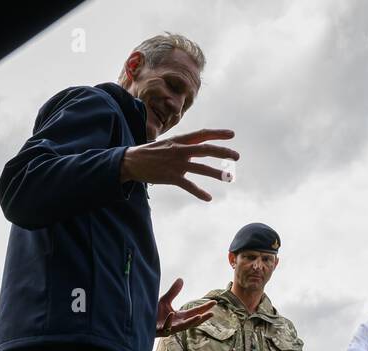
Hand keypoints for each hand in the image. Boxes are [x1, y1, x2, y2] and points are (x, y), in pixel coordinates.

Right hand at [120, 129, 238, 200]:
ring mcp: (176, 164)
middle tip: (236, 156)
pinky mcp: (171, 177)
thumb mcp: (167, 144)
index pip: (202, 134)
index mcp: (179, 140)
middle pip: (205, 149)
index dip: (218, 134)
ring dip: (216, 173)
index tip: (232, 135)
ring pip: (200, 168)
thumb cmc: (150, 153)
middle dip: (222, 152)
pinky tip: (208, 197)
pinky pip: (189, 185)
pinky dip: (199, 192)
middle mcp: (180, 150)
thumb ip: (182, 146)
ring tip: (229, 177)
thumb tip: (196, 150)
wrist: (131, 161)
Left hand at [156, 278, 213, 335]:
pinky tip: (172, 314)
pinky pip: (165, 327)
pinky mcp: (160, 331)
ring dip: (191, 322)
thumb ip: (173, 292)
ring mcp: (169, 328)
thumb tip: (181, 279)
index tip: (214, 302)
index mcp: (180, 317)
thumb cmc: (153, 313)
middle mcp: (177, 324)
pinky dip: (169, 321)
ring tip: (200, 317)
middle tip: (212, 313)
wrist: (142, 321)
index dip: (204, 307)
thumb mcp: (165, 300)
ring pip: (182, 327)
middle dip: (203, 317)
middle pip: (193, 321)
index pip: (195, 312)